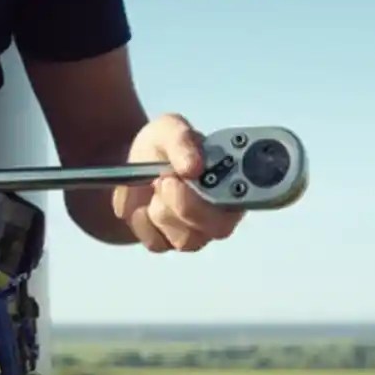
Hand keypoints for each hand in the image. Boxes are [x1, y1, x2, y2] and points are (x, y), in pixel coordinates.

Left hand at [111, 113, 243, 252]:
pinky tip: (142, 206)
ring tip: (155, 189)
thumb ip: (182, 141)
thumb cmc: (162, 147)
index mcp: (232, 182)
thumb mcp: (169, 130)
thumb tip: (194, 166)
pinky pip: (158, 245)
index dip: (217, 193)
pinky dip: (144, 224)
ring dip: (162, 211)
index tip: (187, 175)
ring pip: (185, 240)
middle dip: (184, 204)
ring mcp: (196, 233)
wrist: (132, 164)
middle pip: (217, 228)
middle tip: (164, 180)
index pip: (242, 202)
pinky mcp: (169, 244)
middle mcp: (221, 213)